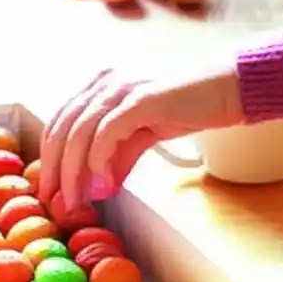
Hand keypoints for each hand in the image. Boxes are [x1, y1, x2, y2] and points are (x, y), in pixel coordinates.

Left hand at [37, 59, 244, 207]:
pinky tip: (101, 183)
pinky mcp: (143, 98)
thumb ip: (120, 156)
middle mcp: (105, 80)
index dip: (50, 156)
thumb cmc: (190, 104)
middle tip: (53, 200)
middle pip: (63, 127)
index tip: (49, 187)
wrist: (232, 85)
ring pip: (80, 132)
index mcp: (100, 83)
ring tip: (75, 201)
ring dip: (72, 171)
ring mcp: (123, 86)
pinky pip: (108, 131)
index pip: (60, 120)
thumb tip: (100, 188)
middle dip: (53, 168)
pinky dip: (99, 159)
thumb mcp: (146, 131)